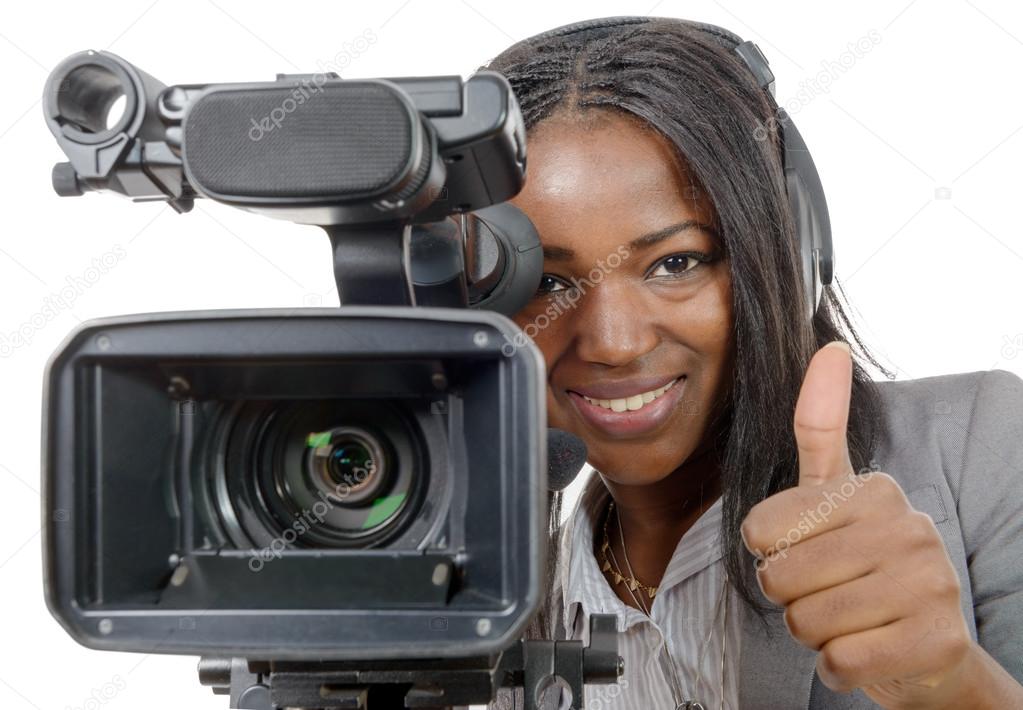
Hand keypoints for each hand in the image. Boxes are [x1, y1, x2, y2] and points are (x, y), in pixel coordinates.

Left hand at [739, 341, 973, 708]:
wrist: (926, 649)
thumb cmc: (863, 568)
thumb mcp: (836, 495)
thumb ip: (820, 427)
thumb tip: (829, 347)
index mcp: (874, 489)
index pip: (762, 527)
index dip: (769, 553)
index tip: (808, 552)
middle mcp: (909, 527)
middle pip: (781, 576)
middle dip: (789, 598)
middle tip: (828, 595)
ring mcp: (931, 583)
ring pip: (806, 620)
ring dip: (812, 634)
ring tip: (848, 621)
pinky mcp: (937, 640)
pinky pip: (840, 660)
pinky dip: (836, 668)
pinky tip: (864, 653)